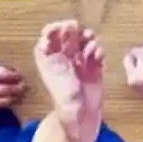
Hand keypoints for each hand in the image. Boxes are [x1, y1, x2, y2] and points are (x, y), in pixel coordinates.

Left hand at [33, 20, 103, 141]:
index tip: (63, 26)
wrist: (80, 114)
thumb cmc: (64, 98)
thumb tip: (44, 38)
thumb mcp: (52, 74)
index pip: (48, 38)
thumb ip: (49, 56)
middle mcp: (64, 59)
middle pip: (68, 36)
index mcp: (50, 60)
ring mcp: (80, 62)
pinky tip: (98, 54)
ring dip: (88, 38)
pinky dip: (98, 50)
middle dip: (75, 30)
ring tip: (91, 42)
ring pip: (83, 42)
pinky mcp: (94, 67)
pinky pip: (96, 53)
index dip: (54, 29)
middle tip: (80, 29)